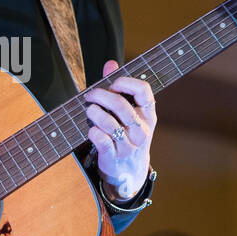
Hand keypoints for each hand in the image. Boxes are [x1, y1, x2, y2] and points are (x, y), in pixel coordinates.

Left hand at [84, 59, 156, 198]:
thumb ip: (119, 88)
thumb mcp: (130, 113)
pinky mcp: (114, 156)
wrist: (130, 172)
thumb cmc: (127, 134)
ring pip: (108, 123)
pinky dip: (92, 131)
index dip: (126, 82)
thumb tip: (110, 63)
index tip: (113, 83)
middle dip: (101, 96)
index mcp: (148, 115)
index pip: (144, 91)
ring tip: (88, 110)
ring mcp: (129, 145)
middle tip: (90, 95)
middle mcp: (141, 129)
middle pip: (121, 105)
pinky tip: (91, 129)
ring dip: (94, 113)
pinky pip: (100, 139)